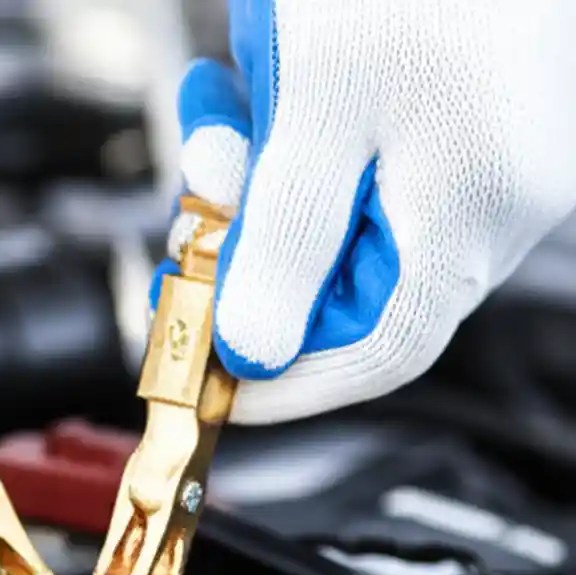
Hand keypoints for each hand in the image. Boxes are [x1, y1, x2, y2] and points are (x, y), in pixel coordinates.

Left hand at [163, 0, 575, 422]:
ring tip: (216, 106)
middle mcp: (493, 198)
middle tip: (193, 195)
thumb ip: (286, 242)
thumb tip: (252, 348)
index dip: (283, 378)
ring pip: (339, 215)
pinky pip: (353, 159)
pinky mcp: (448, 112)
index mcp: (473, 215)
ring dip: (258, 180)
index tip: (205, 373)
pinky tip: (252, 85)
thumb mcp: (319, 112)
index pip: (377, 351)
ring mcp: (477, 152)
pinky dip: (288, 139)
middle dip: (250, 246)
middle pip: (346, 279)